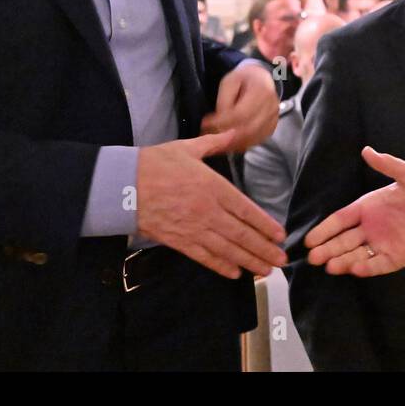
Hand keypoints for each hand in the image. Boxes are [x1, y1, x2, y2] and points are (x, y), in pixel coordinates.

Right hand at [137, 132, 286, 278]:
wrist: (122, 185)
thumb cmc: (155, 164)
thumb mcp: (187, 148)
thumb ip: (215, 143)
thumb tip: (234, 132)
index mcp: (213, 186)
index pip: (246, 209)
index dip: (265, 225)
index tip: (280, 235)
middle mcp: (207, 210)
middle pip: (242, 234)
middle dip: (264, 249)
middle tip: (281, 260)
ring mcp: (193, 228)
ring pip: (227, 249)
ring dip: (249, 261)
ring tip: (266, 270)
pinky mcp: (178, 241)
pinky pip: (204, 257)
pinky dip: (221, 266)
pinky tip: (235, 273)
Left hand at [200, 60, 278, 153]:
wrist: (261, 79)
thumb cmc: (244, 79)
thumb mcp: (229, 83)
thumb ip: (224, 102)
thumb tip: (218, 123)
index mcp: (261, 91)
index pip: (241, 113)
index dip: (222, 123)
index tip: (206, 125)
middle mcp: (271, 106)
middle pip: (248, 129)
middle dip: (226, 136)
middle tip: (209, 136)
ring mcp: (273, 118)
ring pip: (252, 137)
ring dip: (232, 143)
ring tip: (216, 141)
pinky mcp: (271, 127)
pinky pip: (256, 140)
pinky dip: (242, 144)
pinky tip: (229, 143)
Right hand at [306, 147, 404, 276]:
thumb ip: (388, 165)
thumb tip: (366, 150)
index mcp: (369, 207)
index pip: (340, 220)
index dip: (325, 230)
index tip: (309, 240)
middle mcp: (372, 227)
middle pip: (343, 240)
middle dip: (327, 249)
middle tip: (312, 258)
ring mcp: (383, 243)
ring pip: (356, 255)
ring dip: (342, 260)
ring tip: (329, 266)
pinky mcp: (398, 257)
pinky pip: (378, 265)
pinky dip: (366, 268)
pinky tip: (354, 269)